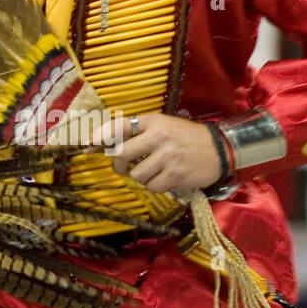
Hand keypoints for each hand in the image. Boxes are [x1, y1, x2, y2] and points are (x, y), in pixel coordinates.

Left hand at [94, 112, 222, 193]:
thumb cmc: (186, 138)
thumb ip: (138, 132)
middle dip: (119, 164)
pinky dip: (155, 186)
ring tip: (155, 171)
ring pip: (136, 174)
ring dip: (142, 176)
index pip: (120, 126)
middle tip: (126, 166)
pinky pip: (152, 186)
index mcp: (153, 121)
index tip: (87, 146)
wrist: (219, 149)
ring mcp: (167, 156)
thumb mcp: (164, 125)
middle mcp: (158, 136)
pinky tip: (166, 178)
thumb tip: (103, 143)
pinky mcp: (175, 174)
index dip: (100, 137)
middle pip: (121, 154)